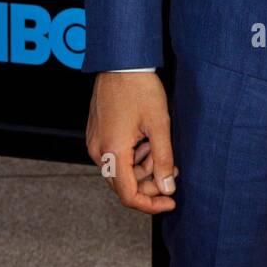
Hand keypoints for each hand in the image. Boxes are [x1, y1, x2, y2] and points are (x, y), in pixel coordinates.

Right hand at [86, 72, 177, 213]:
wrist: (121, 62)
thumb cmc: (140, 88)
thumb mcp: (159, 124)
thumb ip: (163, 159)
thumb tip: (167, 188)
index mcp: (112, 151)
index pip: (128, 195)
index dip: (150, 204)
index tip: (170, 202)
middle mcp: (97, 151)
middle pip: (124, 185)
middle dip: (150, 184)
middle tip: (172, 172)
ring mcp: (95, 142)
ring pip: (120, 170)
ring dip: (143, 167)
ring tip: (162, 150)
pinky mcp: (97, 134)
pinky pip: (115, 156)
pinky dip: (133, 156)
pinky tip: (147, 142)